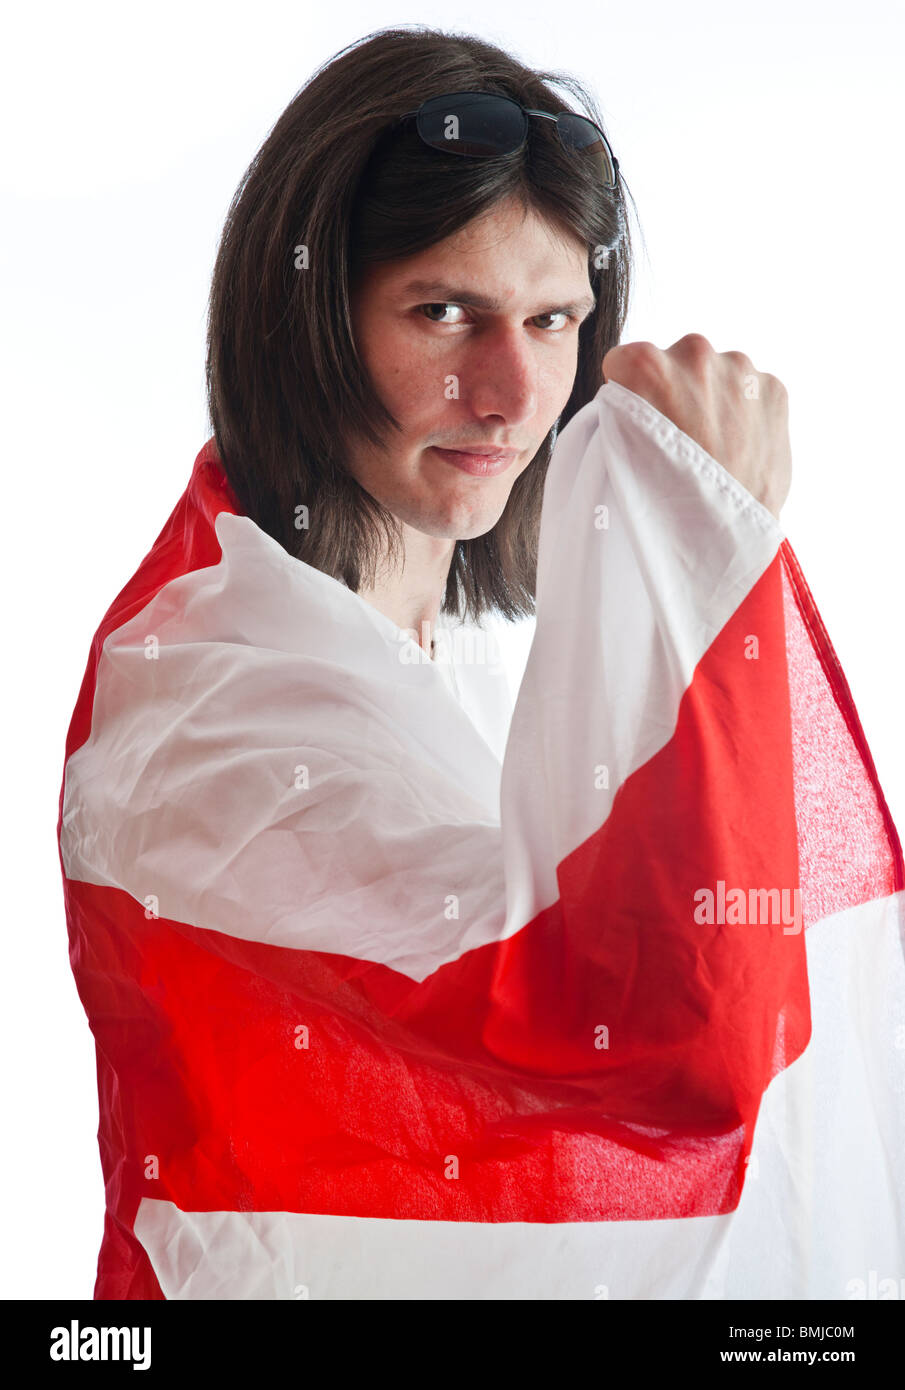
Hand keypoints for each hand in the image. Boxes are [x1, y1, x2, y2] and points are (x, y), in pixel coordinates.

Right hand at [601, 334, 790, 519]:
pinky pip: (752, 390)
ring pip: (718, 373)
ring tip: (714, 446)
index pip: (626, 362)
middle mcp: (696, 353)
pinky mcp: (774, 388)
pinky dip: (746, 412)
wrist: (730, 534)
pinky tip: (740, 446)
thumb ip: (629, 412)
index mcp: (648, 365)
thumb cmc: (669, 500)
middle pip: (676, 362)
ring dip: (714, 399)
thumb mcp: (625, 450)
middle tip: (681, 437)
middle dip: (677, 391)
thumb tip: (637, 403)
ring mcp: (741, 368)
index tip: (639, 419)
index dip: (629, 392)